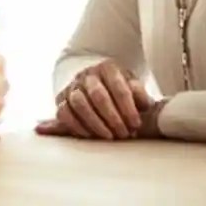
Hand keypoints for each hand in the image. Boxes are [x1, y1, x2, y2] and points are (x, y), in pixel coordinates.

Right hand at [34, 59, 154, 139]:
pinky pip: (63, 112)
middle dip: (112, 117)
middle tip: (123, 134)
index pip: (118, 87)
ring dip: (95, 123)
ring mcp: (72, 87)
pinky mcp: (61, 100)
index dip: (128, 108)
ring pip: (78, 103)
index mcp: (108, 69)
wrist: (100, 88)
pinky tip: (91, 135)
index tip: (136, 124)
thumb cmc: (121, 93)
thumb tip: (144, 104)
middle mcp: (88, 75)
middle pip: (97, 95)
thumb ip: (140, 96)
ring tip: (109, 137)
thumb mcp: (135, 90)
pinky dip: (76, 126)